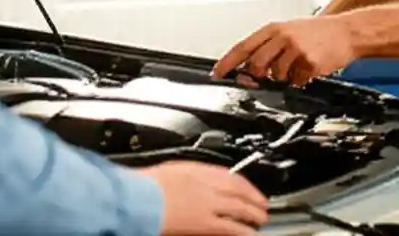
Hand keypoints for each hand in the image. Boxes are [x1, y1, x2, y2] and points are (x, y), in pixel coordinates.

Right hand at [140, 162, 268, 234]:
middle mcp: (205, 184)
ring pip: (239, 208)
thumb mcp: (166, 172)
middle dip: (253, 196)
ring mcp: (207, 204)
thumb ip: (183, 176)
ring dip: (253, 213)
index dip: (242, 182)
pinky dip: (243, 231)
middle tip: (262, 203)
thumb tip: (190, 180)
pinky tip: (249, 234)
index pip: (227, 174)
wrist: (136, 198)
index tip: (248, 187)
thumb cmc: (143, 186)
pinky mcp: (205, 223)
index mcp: (195, 169)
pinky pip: (231, 227)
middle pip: (238, 189)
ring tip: (261, 219)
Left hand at [211, 16, 358, 86]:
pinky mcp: (309, 63)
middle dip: (257, 75)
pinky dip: (300, 79)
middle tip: (267, 76)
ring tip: (296, 66)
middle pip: (256, 64)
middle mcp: (282, 37)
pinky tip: (309, 68)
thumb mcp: (290, 31)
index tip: (217, 74)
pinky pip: (296, 81)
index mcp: (274, 28)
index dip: (227, 62)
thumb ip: (269, 47)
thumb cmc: (318, 32)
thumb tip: (248, 69)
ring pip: (276, 75)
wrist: (347, 31)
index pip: (243, 46)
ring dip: (283, 77)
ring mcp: (296, 50)